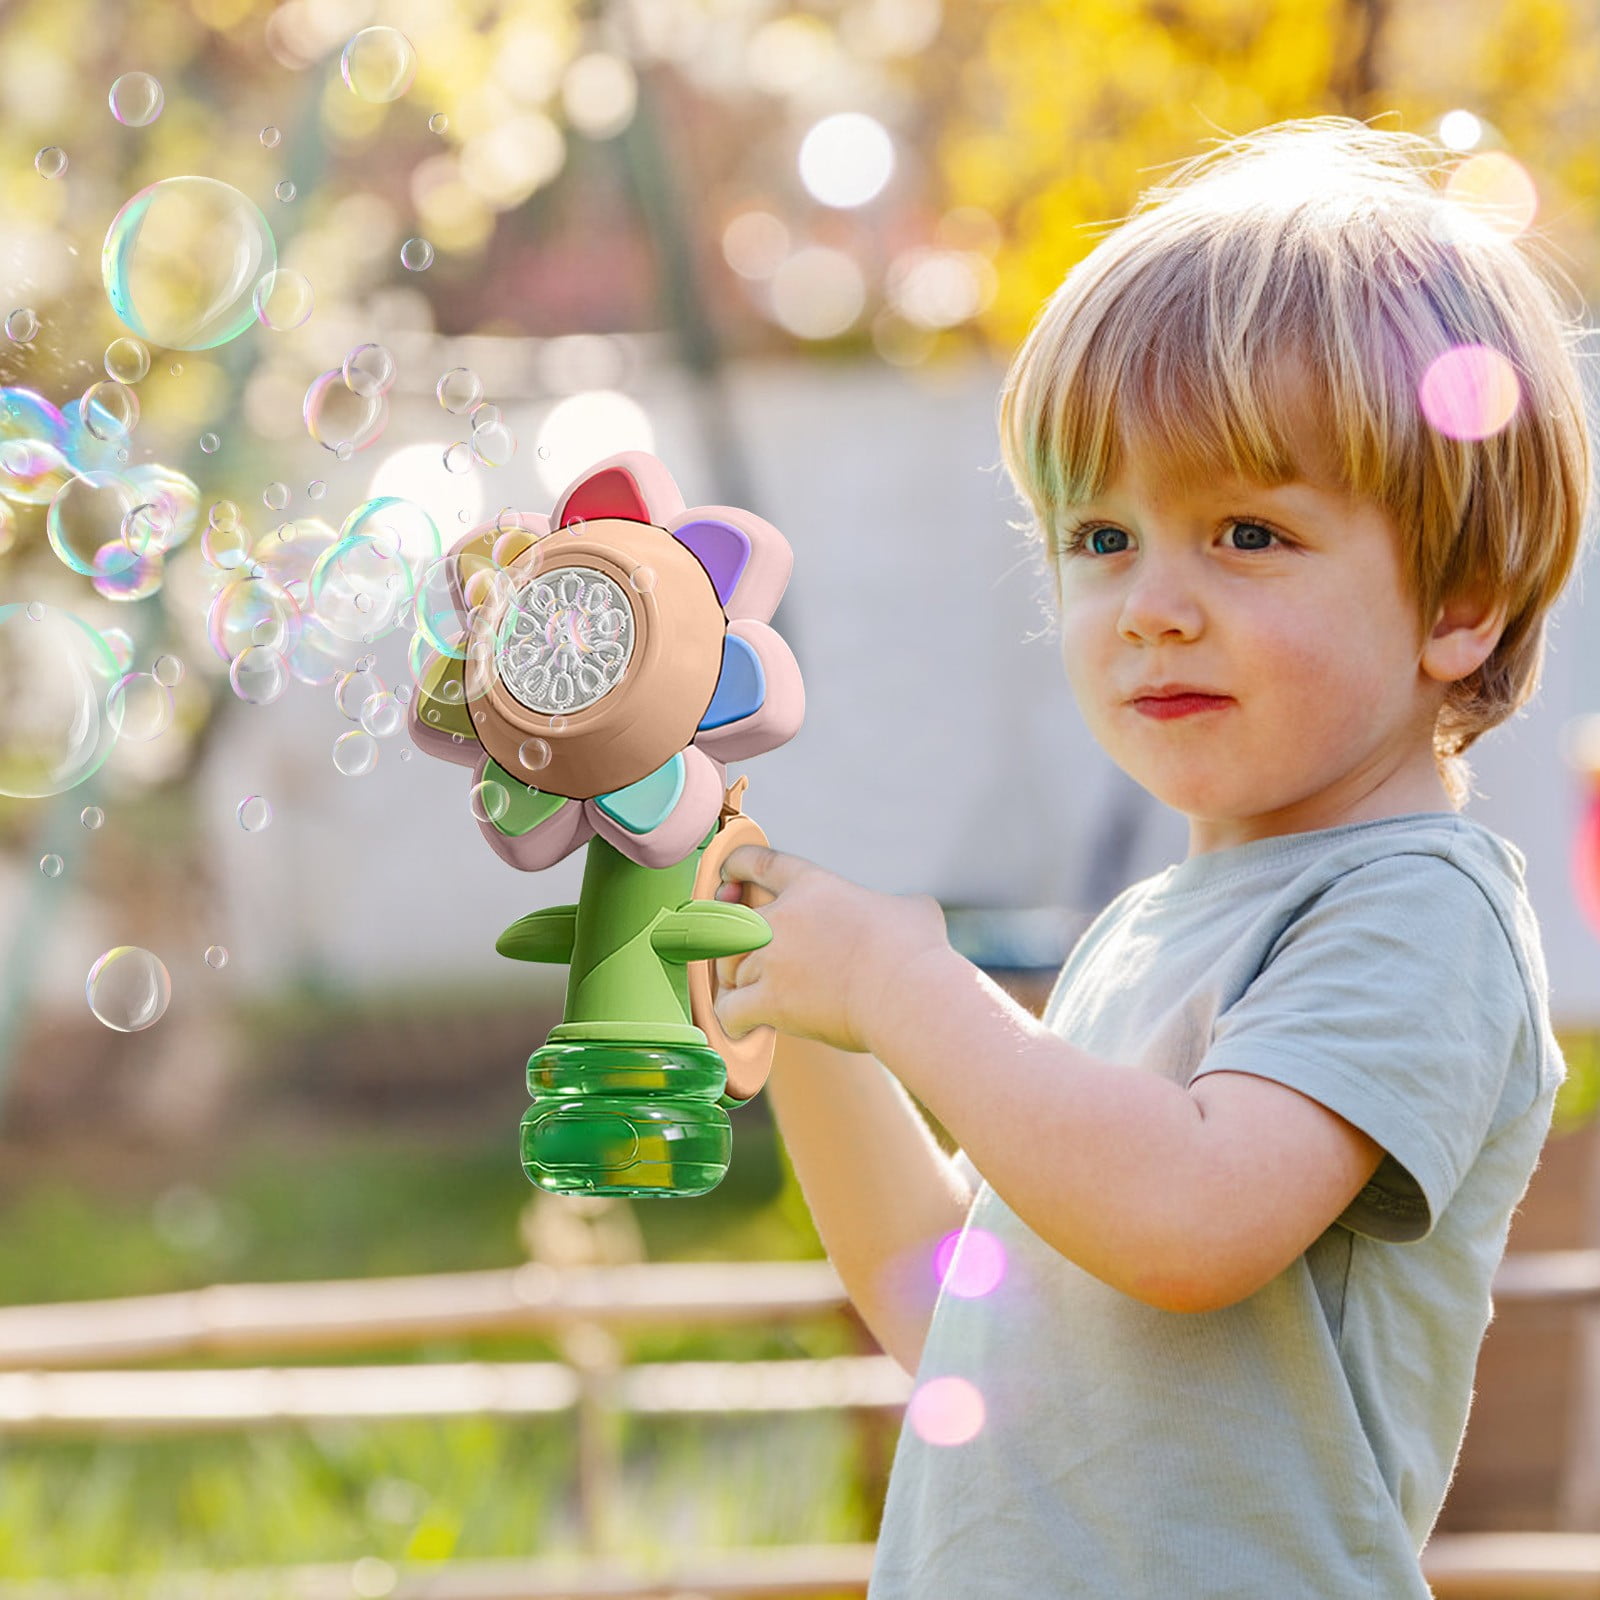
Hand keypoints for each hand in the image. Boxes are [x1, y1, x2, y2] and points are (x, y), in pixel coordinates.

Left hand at [711, 845, 949, 1055]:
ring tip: (747, 997)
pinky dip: (733, 1019)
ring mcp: (772, 958)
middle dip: (730, 939)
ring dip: (735, 983)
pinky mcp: (770, 1000)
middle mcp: (783, 917)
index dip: (735, 867)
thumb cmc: (918, 953)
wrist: (911, 994)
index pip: (758, 863)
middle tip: (738, 958)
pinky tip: (745, 1025)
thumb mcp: (913, 910)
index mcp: (813, 886)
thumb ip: (893, 907)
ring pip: (729, 968)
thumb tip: (909, 918)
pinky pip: (729, 1009)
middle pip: (730, 921)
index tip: (726, 878)